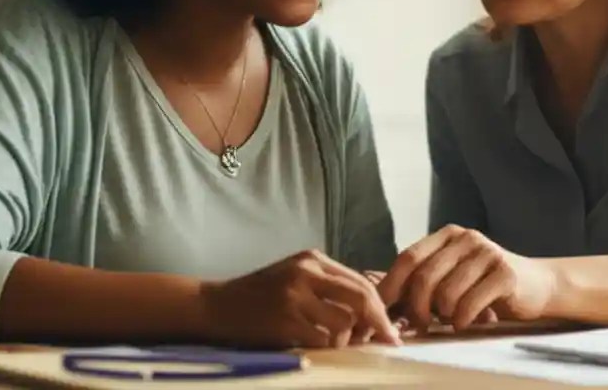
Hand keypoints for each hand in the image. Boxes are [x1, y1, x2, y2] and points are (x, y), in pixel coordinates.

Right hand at [200, 249, 400, 348]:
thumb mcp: (295, 277)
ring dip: (346, 339)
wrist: (215, 305)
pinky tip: (313, 347)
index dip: (381, 308)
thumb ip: (328, 286)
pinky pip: (323, 341)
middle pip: (361, 297)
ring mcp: (294, 296)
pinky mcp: (284, 321)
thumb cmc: (259, 295)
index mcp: (312, 259)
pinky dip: (326, 348)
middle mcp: (306, 272)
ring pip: (344, 322)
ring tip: (334, 343)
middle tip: (388, 341)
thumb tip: (370, 310)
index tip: (391, 329)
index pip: (361, 281)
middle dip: (378, 323)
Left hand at [379, 225, 557, 331]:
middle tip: (419, 325)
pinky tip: (466, 322)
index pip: (409, 257)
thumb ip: (423, 281)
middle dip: (416, 308)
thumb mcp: (453, 275)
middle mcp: (466, 238)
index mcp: (448, 235)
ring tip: (452, 319)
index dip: (392, 285)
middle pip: (424, 276)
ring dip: (443, 316)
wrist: (537, 285)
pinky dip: (462, 320)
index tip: (382, 309)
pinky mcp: (505, 273)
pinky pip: (470, 304)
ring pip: (446, 293)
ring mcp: (487, 253)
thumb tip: (383, 300)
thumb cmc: (485, 285)